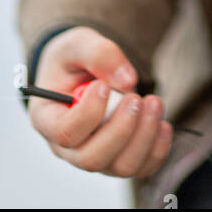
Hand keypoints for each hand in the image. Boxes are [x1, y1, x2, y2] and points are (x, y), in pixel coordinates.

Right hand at [28, 27, 172, 178]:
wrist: (84, 69)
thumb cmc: (74, 59)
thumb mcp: (78, 43)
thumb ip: (99, 54)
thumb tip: (127, 80)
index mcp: (47, 119)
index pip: (65, 133)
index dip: (88, 114)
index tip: (103, 86)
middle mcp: (67, 147)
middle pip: (92, 158)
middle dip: (121, 130)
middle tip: (136, 98)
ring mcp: (94, 155)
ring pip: (120, 167)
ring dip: (144, 137)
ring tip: (154, 103)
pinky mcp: (118, 157)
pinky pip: (140, 167)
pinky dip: (157, 150)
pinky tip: (163, 124)